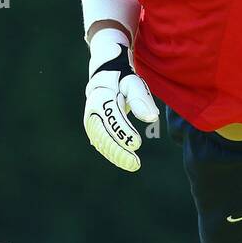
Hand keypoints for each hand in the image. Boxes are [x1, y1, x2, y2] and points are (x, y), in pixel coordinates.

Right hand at [83, 34, 158, 172]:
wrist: (105, 77)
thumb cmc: (123, 80)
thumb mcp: (134, 83)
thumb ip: (141, 99)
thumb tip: (151, 117)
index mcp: (102, 96)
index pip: (112, 118)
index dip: (123, 132)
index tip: (137, 144)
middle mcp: (92, 110)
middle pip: (103, 134)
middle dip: (119, 150)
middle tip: (135, 163)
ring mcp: (91, 120)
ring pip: (101, 142)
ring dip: (115, 155)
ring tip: (132, 165)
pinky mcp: (93, 128)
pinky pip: (101, 143)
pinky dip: (111, 153)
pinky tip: (124, 161)